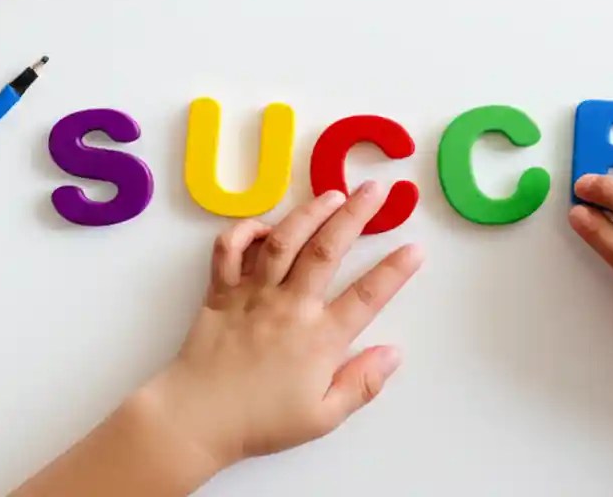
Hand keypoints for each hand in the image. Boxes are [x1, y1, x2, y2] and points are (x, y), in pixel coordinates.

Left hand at [134, 183, 423, 470]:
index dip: (395, 271)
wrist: (196, 420)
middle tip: (375, 190)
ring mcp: (253, 295)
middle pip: (327, 250)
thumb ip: (361, 384)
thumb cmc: (260, 422)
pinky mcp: (222, 292)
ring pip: (284, 241)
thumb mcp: (322, 417)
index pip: (367, 296)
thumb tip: (394, 353)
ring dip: (310, 212)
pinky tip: (267, 225)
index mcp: (319, 339)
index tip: (415, 248)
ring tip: (332, 194)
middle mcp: (289, 307)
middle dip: (356, 215)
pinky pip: (229, 249)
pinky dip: (245, 230)